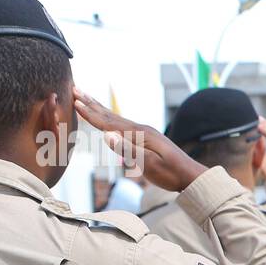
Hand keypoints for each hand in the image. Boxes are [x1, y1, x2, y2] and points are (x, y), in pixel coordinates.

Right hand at [73, 88, 204, 191]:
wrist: (191, 176)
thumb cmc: (171, 173)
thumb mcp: (148, 164)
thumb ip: (127, 149)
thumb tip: (106, 134)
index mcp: (138, 134)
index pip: (108, 123)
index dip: (90, 113)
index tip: (74, 101)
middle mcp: (140, 129)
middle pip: (110, 115)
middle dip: (91, 103)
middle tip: (75, 89)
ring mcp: (144, 132)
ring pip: (116, 118)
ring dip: (99, 108)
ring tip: (86, 98)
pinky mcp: (146, 138)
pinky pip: (123, 125)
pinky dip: (110, 118)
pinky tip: (108, 119)